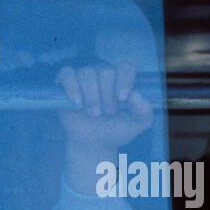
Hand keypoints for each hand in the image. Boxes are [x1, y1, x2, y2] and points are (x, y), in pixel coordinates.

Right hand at [57, 62, 154, 194]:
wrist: (95, 142)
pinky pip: (67, 73)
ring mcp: (83, 76)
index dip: (124, 80)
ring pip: (86, 72)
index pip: (125, 67)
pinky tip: (78, 103)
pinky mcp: (65, 82)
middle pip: (105, 71)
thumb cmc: (117, 129)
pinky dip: (72, 88)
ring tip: (94, 113)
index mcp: (122, 79)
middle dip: (107, 95)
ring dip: (92, 96)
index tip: (122, 99)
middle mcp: (103, 73)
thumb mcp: (138, 123)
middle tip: (108, 112)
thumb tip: (136, 95)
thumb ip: (144, 110)